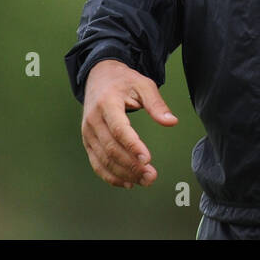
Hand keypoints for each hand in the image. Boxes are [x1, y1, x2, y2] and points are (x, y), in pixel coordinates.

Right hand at [81, 59, 177, 187]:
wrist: (99, 77)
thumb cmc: (124, 81)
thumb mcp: (143, 84)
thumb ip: (157, 104)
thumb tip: (172, 122)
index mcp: (107, 103)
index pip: (119, 129)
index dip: (132, 145)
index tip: (148, 159)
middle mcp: (93, 120)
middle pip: (111, 148)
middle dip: (131, 165)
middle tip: (151, 176)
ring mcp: (87, 133)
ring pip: (103, 159)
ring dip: (124, 174)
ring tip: (145, 181)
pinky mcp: (88, 142)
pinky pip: (97, 163)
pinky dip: (111, 176)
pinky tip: (128, 183)